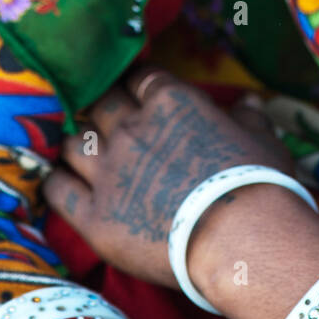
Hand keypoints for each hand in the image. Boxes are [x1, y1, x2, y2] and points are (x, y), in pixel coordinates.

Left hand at [43, 66, 295, 289]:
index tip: (138, 95)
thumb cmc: (261, 186)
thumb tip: (249, 103)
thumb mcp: (263, 140)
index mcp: (171, 101)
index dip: (137, 86)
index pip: (139, 77)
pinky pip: (57, 189)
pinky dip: (54, 181)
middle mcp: (132, 128)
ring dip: (77, 143)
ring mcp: (109, 171)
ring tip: (82, 153)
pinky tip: (58, 181)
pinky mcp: (94, 216)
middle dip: (102, 109)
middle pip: (100, 103)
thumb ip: (249, 116)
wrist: (243, 241)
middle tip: (107, 123)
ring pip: (73, 141)